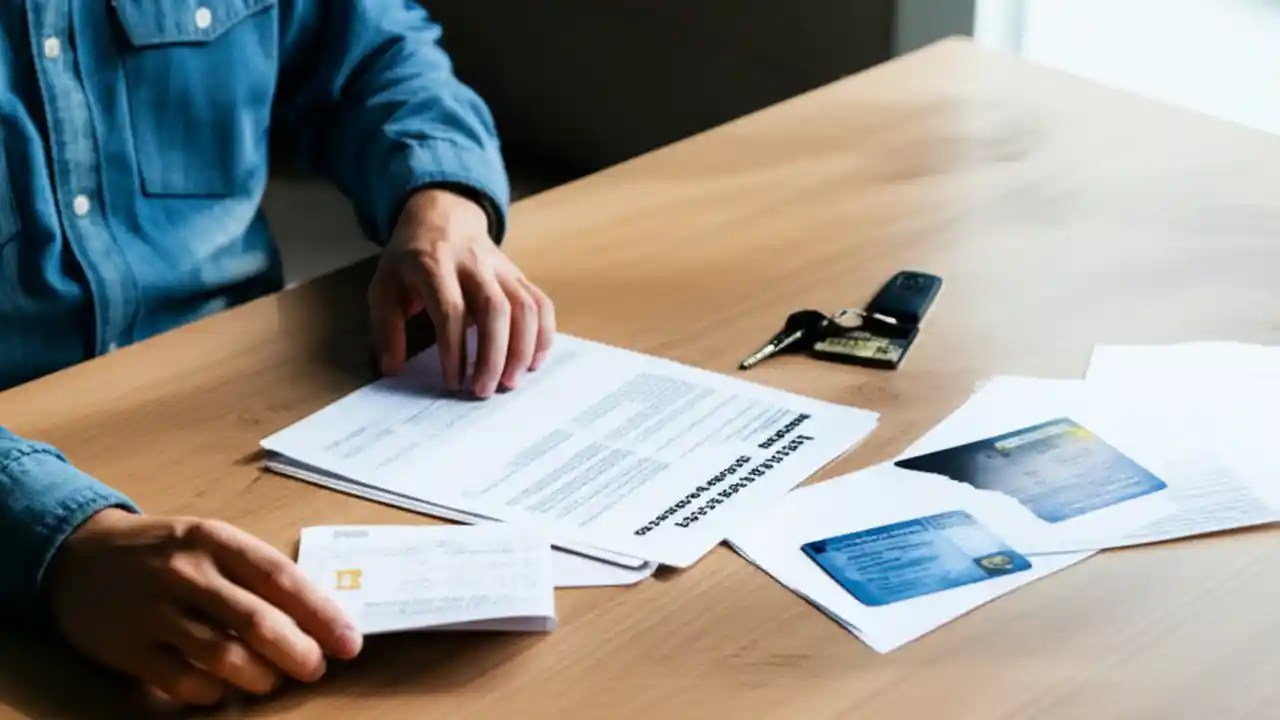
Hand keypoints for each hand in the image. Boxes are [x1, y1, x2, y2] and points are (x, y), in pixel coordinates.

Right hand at [46, 509, 361, 705]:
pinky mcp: (126, 646)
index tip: (349, 642)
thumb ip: (255, 573)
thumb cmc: (165, 551)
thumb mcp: (210, 541)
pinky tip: (222, 690)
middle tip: (315, 669)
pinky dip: (212, 692)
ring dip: (259, 676)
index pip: (281, 578)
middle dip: (297, 652)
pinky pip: (181, 682)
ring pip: (222, 655)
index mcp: (217, 539)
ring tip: (272, 681)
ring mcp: (154, 610)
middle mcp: (187, 571)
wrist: (77, 553)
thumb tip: (316, 619)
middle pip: (256, 620)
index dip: (321, 614)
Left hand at [369, 188, 555, 396]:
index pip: (451, 309)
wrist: (442, 217)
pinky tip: (534, 361)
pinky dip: (544, 334)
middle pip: (495, 309)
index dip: (454, 349)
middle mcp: (473, 264)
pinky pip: (541, 302)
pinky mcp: (518, 275)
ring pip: (524, 306)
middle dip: (494, 355)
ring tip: (511, 381)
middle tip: (485, 391)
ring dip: (523, 348)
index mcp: (434, 265)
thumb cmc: (410, 259)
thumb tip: (393, 369)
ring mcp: (501, 268)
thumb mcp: (383, 286)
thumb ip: (386, 327)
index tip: (453, 382)